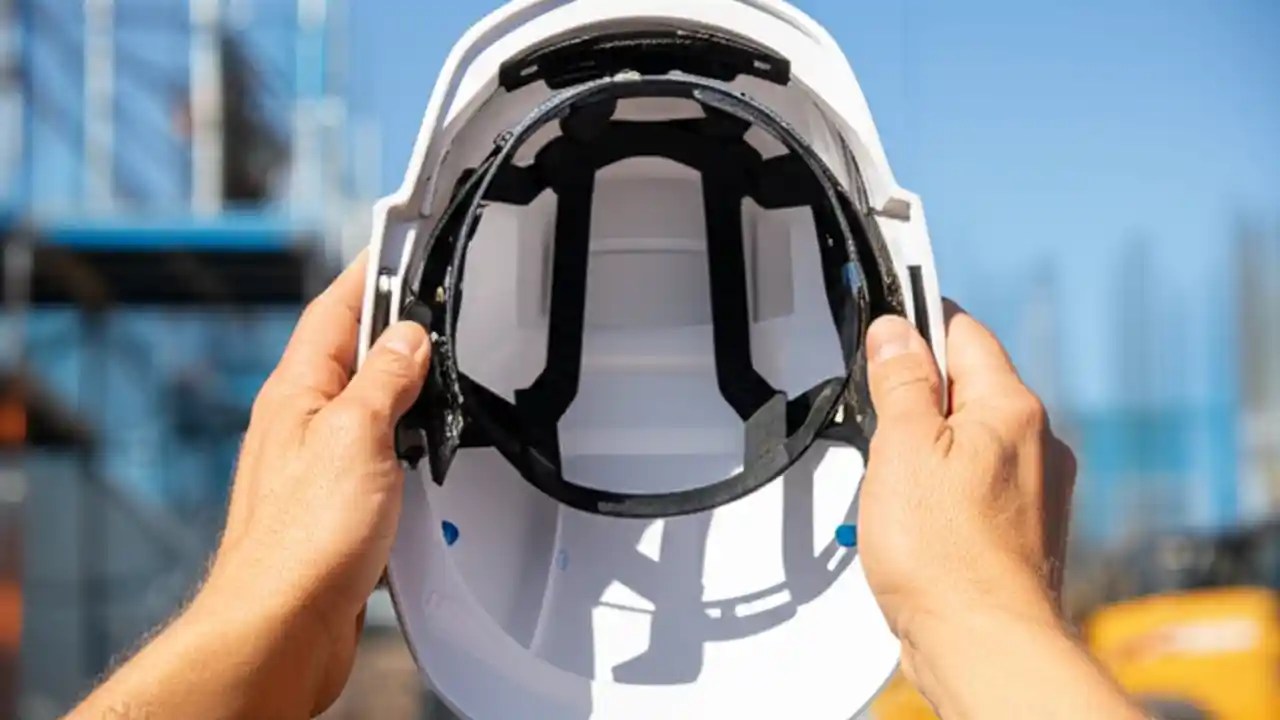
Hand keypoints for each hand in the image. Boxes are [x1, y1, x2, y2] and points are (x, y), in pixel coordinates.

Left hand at [69, 252, 431, 719]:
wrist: (282, 625)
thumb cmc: (303, 540)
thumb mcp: (358, 436)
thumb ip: (385, 381)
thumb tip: (407, 338)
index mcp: (298, 392)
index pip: (334, 308)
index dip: (367, 269)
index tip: (395, 238)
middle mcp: (301, 422)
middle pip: (348, 351)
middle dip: (390, 321)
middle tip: (428, 299)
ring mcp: (317, 463)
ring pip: (364, 401)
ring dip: (401, 381)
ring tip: (435, 365)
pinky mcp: (335, 504)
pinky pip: (374, 449)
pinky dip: (404, 436)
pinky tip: (424, 447)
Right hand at [856, 304, 1143, 719]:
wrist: (984, 645)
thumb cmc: (947, 556)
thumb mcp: (903, 446)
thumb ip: (901, 381)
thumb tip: (896, 332)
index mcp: (1012, 408)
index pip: (963, 333)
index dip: (918, 323)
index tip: (884, 324)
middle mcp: (1036, 444)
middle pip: (967, 388)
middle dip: (916, 398)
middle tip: (877, 424)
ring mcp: (1033, 491)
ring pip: (968, 441)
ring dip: (926, 450)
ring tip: (893, 485)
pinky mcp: (1021, 532)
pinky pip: (973, 488)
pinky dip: (941, 493)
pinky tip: (914, 522)